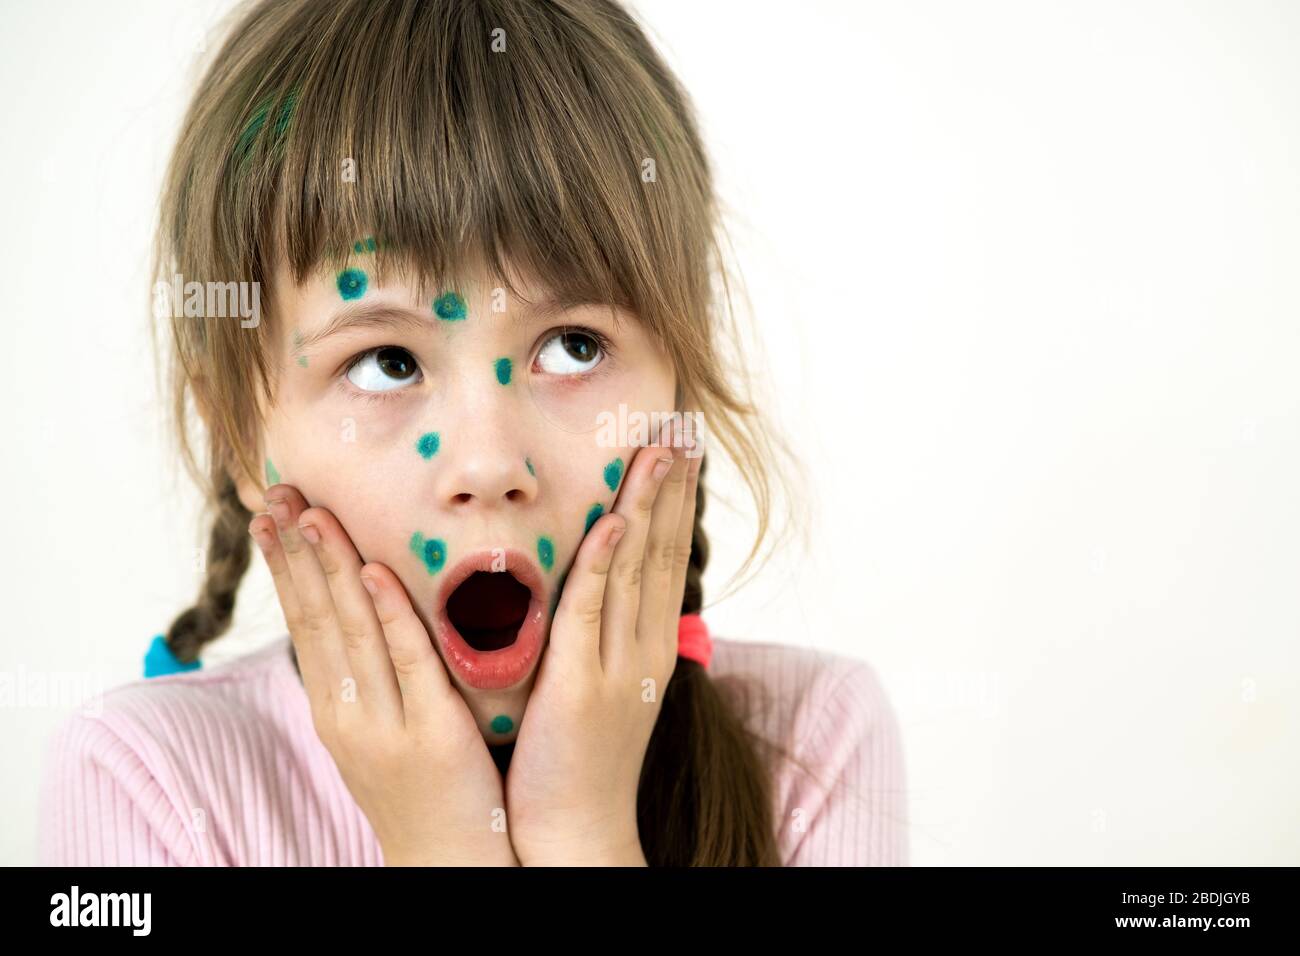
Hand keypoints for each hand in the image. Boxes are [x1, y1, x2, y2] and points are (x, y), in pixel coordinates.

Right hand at [249, 484, 517, 865]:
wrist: (451, 860)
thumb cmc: (426, 787)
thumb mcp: (383, 727)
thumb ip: (373, 671)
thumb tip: (366, 608)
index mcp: (335, 706)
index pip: (304, 620)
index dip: (287, 563)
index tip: (272, 508)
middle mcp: (347, 711)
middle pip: (314, 617)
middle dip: (294, 552)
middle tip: (276, 491)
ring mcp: (384, 723)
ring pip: (351, 631)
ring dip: (330, 568)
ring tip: (310, 513)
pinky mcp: (430, 734)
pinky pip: (408, 665)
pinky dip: (389, 617)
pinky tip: (374, 574)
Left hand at [505, 420, 702, 865]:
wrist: (577, 829)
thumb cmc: (579, 759)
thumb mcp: (604, 689)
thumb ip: (604, 637)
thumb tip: (599, 593)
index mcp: (648, 645)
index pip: (663, 557)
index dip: (674, 501)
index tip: (680, 450)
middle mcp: (644, 647)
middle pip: (661, 551)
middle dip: (673, 487)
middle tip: (682, 427)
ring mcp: (619, 665)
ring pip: (635, 569)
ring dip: (647, 506)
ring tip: (659, 450)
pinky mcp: (582, 685)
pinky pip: (593, 612)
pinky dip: (604, 564)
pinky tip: (613, 521)